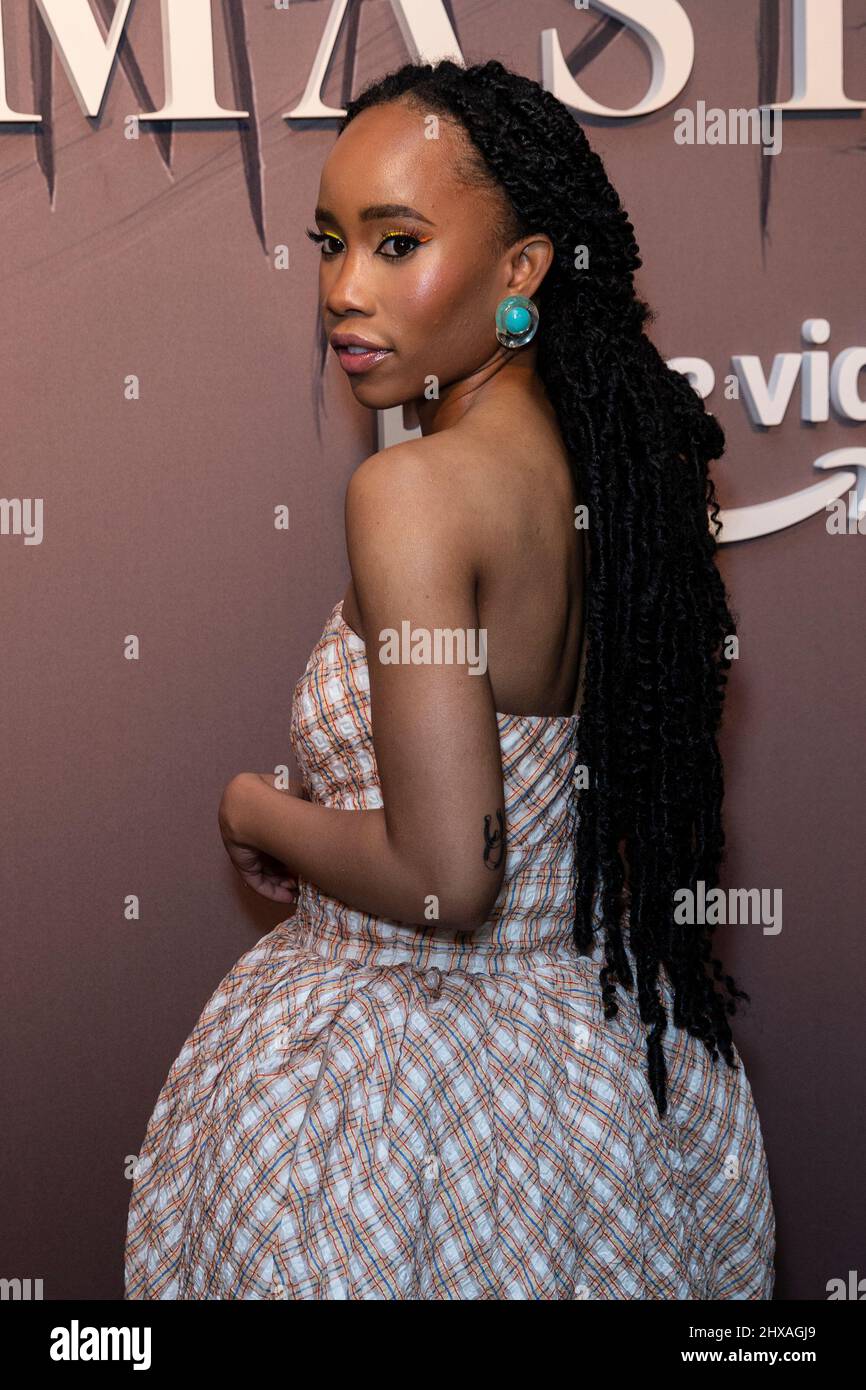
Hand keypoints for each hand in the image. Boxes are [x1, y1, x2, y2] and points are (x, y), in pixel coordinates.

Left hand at [218, 773, 307, 904]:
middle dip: (292, 869)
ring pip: (267, 871)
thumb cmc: (276, 794)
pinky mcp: (241, 863)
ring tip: (301, 890)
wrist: (250, 803)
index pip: (279, 833)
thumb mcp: (299, 793)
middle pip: (274, 855)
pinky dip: (273, 891)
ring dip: (285, 882)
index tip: (310, 854)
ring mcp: (245, 848)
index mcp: (261, 813)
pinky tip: (289, 898)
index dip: (296, 846)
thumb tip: (317, 815)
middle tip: (306, 878)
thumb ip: (307, 805)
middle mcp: (251, 832)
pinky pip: (257, 881)